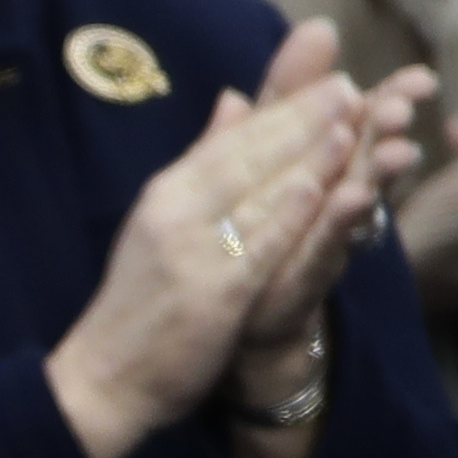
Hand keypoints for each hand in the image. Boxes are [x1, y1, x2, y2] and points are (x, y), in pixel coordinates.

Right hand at [45, 20, 407, 457]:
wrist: (105, 376)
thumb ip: (202, 161)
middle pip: (247, 156)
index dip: (286, 110)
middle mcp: (173, 211)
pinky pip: (258, 245)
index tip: (333, 81)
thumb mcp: (164, 220)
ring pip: (257, 193)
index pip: (233, 139)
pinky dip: (291, 214)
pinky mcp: (210, 292)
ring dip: (306, 155)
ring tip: (352, 121)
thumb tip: (233, 99)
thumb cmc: (140, 304)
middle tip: (352, 87)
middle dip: (302, 120)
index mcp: (166, 192)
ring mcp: (190, 250)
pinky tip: (326, 189)